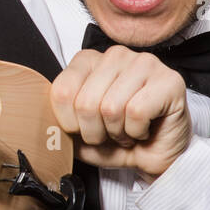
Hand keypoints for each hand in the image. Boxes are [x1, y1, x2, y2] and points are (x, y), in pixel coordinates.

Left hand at [50, 45, 190, 179]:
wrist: (156, 155)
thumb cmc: (119, 139)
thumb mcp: (79, 134)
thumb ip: (58, 123)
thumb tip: (40, 126)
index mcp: (89, 60)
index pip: (62, 91)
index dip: (70, 123)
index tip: (85, 129)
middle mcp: (116, 55)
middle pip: (86, 102)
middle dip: (95, 132)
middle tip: (110, 134)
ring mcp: (145, 63)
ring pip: (111, 107)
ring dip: (117, 132)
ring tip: (127, 130)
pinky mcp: (169, 81)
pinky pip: (137, 112)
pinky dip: (137, 131)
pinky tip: (144, 128)